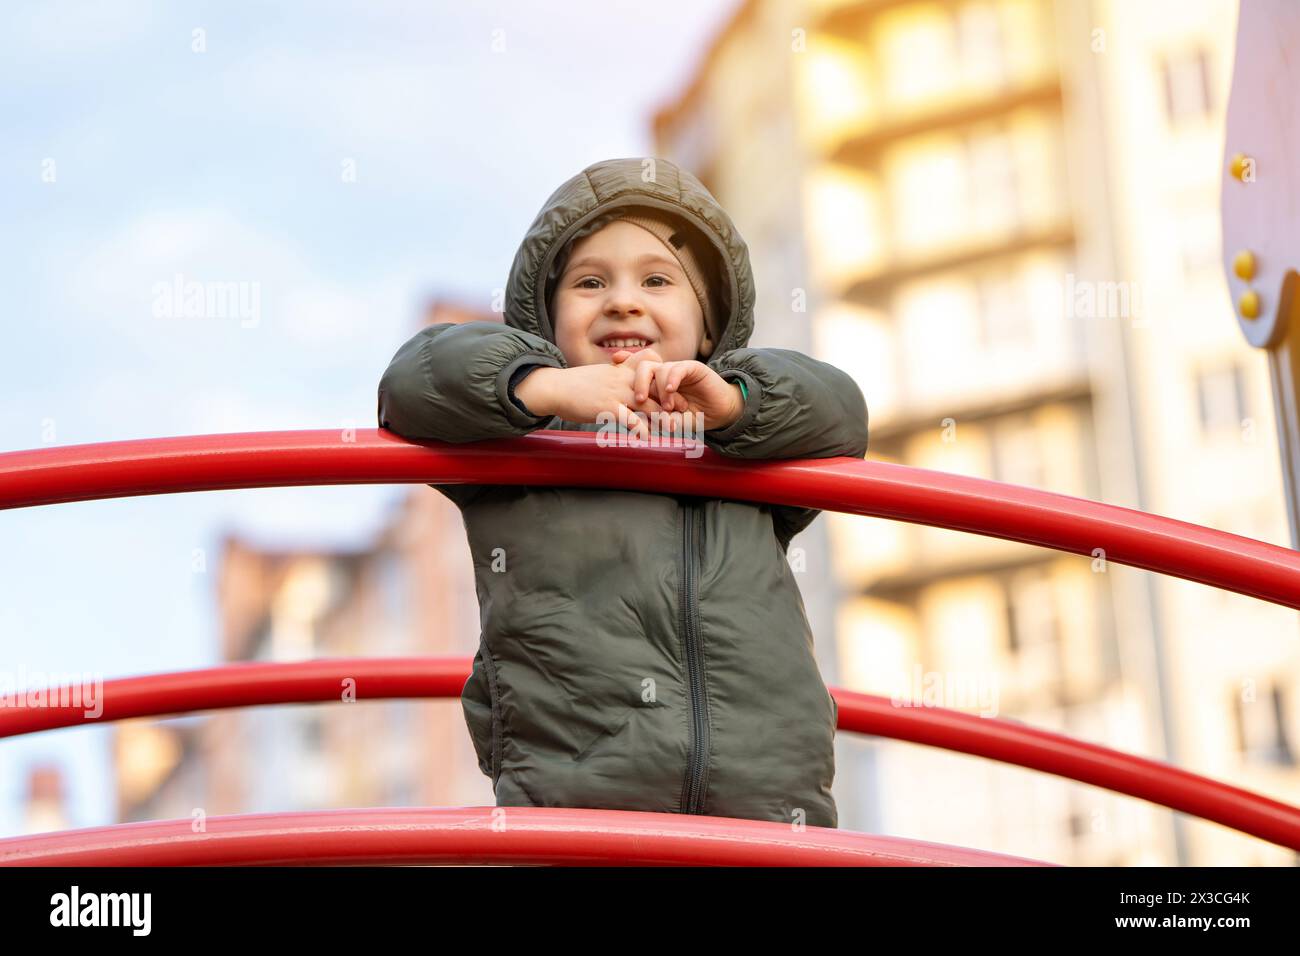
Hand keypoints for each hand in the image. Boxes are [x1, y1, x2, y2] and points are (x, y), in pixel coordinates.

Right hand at [513, 354, 671, 435]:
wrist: (554, 388)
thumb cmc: (574, 385)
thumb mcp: (599, 376)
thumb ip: (614, 378)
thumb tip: (622, 385)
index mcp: (621, 371)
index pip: (652, 369)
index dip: (665, 380)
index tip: (675, 392)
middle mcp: (622, 380)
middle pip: (656, 388)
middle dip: (672, 402)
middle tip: (684, 413)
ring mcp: (616, 393)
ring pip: (648, 405)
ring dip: (662, 419)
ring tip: (672, 429)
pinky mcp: (607, 408)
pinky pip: (631, 420)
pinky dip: (641, 430)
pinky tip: (646, 438)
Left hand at [618, 354, 744, 433]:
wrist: (720, 412)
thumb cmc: (694, 416)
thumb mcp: (673, 422)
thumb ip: (659, 422)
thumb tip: (643, 427)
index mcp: (655, 384)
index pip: (636, 373)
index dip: (624, 368)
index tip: (613, 370)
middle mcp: (664, 374)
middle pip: (643, 367)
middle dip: (638, 382)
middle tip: (640, 400)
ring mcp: (677, 370)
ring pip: (660, 369)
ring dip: (661, 390)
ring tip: (668, 407)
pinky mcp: (693, 368)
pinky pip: (678, 368)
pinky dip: (671, 379)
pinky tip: (671, 391)